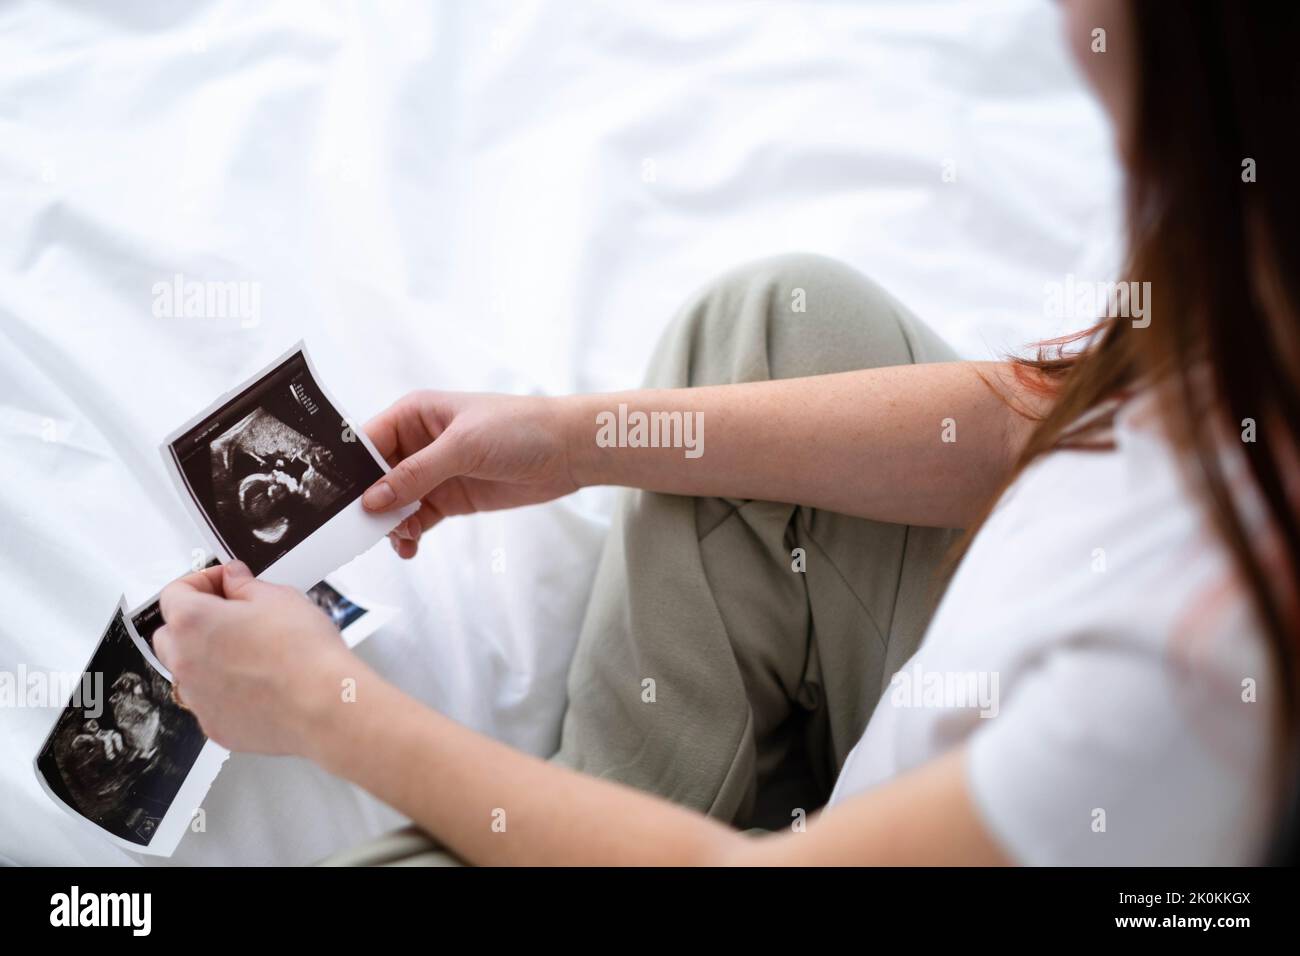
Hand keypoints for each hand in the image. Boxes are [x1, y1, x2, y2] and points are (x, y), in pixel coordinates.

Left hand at [153, 562, 361, 754]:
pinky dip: (225, 690)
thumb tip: (234, 580)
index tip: (224, 582)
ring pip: (189, 670)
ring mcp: (197, 698)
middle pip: (171, 634)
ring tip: (250, 652)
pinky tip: (259, 683)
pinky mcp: (215, 725)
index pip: (174, 593)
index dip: (202, 581)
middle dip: (195, 621)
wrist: (324, 706)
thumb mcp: (278, 597)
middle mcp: (185, 662)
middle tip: (232, 615)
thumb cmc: (304, 653)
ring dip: (208, 657)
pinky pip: (210, 701)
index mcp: (193, 622)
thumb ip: (245, 585)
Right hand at [362, 391, 579, 557]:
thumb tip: (373, 499)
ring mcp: (434, 472)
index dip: (350, 471)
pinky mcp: (450, 498)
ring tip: (401, 538)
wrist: (568, 451)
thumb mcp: (463, 447)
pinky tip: (409, 547)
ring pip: (394, 503)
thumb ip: (417, 473)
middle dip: (369, 504)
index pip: (366, 442)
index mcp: (414, 414)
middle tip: (365, 530)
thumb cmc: (520, 429)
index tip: (339, 502)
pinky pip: (417, 519)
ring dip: (390, 524)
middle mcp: (418, 442)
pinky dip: (409, 535)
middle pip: (375, 477)